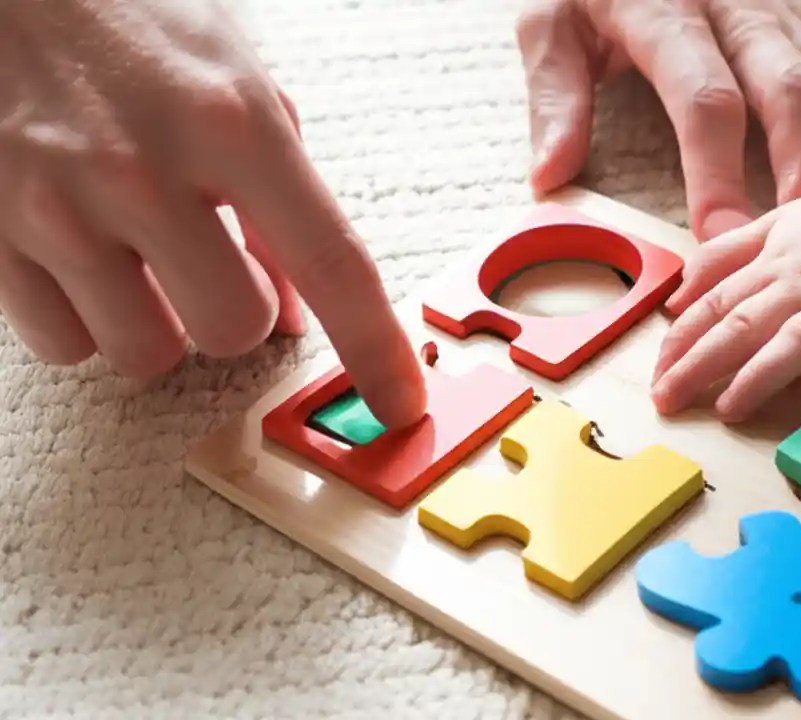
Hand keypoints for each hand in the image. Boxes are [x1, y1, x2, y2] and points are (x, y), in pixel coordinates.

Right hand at [0, 0, 424, 427]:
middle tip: (217, 262)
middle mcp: (145, 170)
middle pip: (234, 329)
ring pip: (146, 352)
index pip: (334, 265)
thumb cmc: (132, 23)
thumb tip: (298, 309)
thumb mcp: (237, 84)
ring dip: (162, 325)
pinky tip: (86, 263)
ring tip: (146, 260)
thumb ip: (279, 197)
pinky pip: (63, 345)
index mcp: (233, 124)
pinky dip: (86, 321)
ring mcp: (57, 206)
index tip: (400, 403)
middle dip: (240, 311)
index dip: (376, 350)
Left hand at [516, 0, 800, 239]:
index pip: (704, 97)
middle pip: (790, 92)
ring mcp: (783, 17)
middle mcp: (740, 8)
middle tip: (795, 246)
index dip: (715, 171)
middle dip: (799, 174)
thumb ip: (554, 93)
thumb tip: (551, 173)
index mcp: (668, 8)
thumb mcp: (552, 18)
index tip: (716, 234)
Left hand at [649, 177, 800, 422]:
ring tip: (730, 409)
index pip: (716, 306)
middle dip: (700, 365)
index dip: (682, 342)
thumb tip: (676, 297)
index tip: (656, 376)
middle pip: (743, 326)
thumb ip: (726, 256)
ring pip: (797, 340)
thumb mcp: (777, 224)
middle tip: (668, 401)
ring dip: (762, 375)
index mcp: (774, 266)